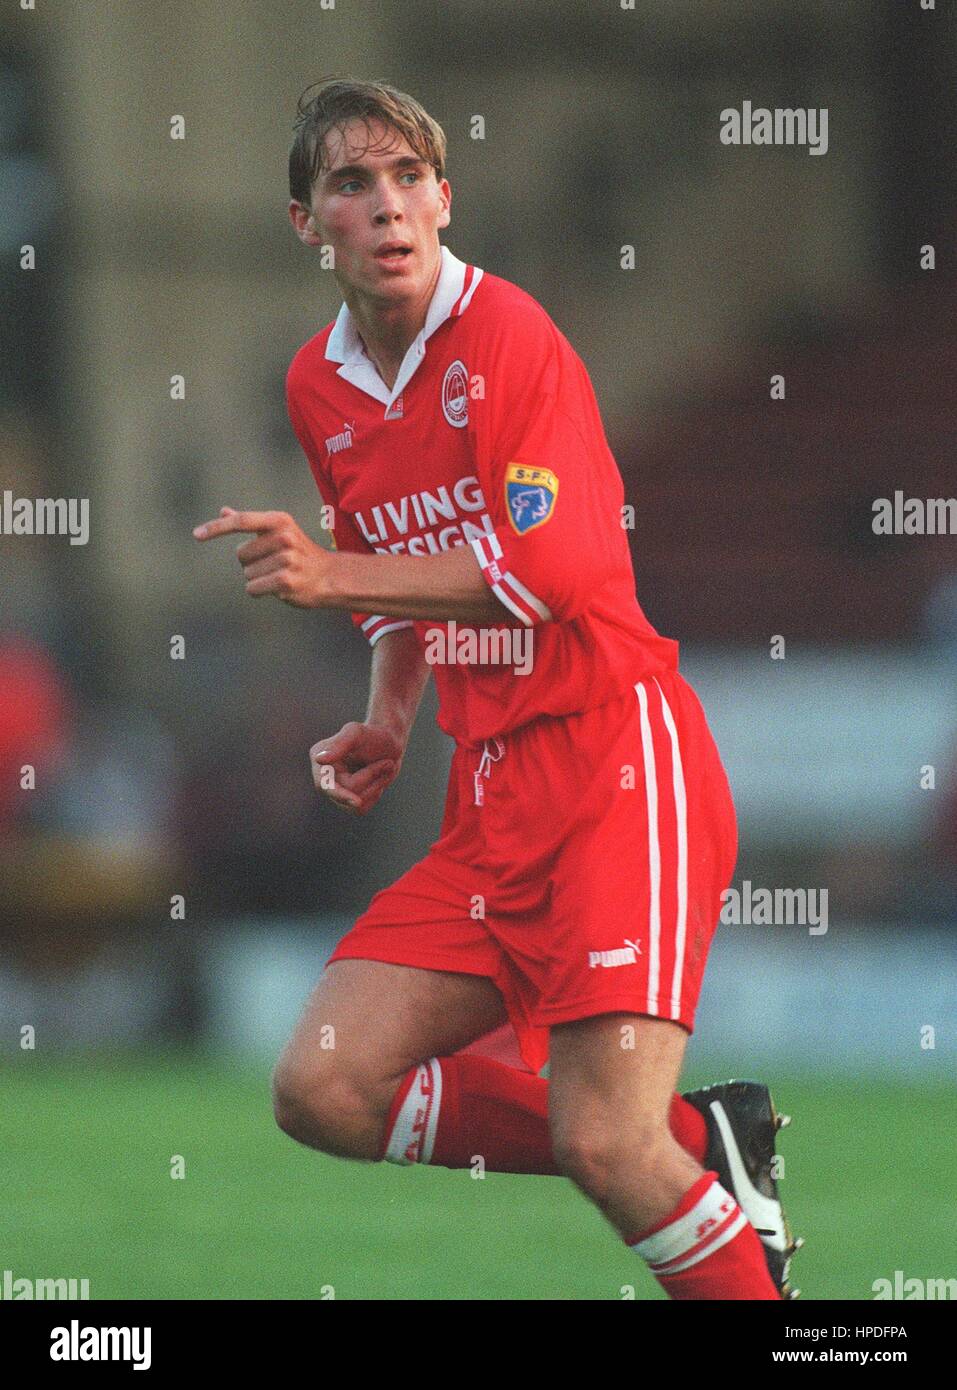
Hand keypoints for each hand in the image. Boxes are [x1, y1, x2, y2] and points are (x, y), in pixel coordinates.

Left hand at [193, 507, 332, 607]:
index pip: (242, 521)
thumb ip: (250, 523)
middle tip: (273, 563)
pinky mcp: (285, 582)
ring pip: (247, 574)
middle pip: (241, 554)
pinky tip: (277, 587)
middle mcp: (284, 537)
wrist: (330, 576)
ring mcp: (286, 560)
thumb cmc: (299, 553)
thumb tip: (223, 511)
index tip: (196, 535)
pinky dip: (259, 591)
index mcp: (280, 521)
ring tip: (278, 574)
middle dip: (251, 562)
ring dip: (257, 578)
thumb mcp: (279, 531)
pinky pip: (253, 588)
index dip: (216, 528)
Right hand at [309, 721, 403, 815]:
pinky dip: (375, 793)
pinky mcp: (347, 801)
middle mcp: (322, 777)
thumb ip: (339, 745)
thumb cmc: (373, 734)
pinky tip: (379, 778)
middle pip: (347, 792)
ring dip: (375, 785)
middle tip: (388, 762)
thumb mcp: (357, 734)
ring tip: (384, 767)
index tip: (357, 802)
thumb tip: (319, 759)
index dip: (341, 794)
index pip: (326, 784)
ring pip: (354, 804)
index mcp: (318, 758)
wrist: (389, 744)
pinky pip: (361, 809)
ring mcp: (334, 791)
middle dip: (371, 777)